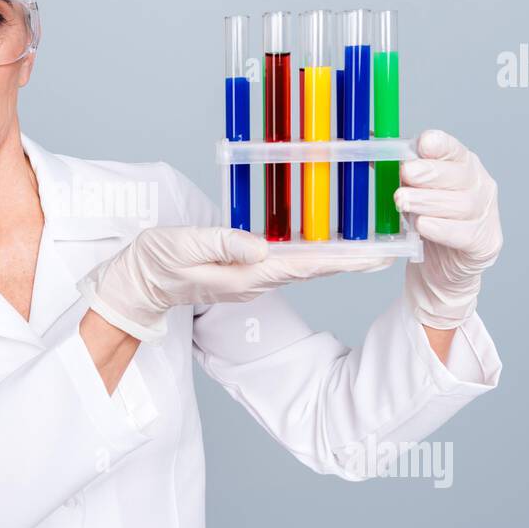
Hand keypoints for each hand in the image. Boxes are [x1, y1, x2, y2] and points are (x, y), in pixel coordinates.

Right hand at [77, 226, 391, 341]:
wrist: (137, 284)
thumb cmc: (155, 262)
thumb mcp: (183, 245)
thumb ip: (221, 243)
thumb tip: (260, 245)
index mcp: (246, 274)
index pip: (305, 265)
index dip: (344, 259)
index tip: (378, 255)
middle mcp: (255, 279)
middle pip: (315, 267)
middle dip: (353, 259)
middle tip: (391, 248)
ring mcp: (251, 277)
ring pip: (304, 265)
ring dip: (337, 256)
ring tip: (369, 244)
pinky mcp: (244, 270)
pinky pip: (288, 262)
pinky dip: (314, 252)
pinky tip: (326, 243)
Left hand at [394, 129, 502, 329]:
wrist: (442, 267)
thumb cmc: (427, 219)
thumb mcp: (410, 191)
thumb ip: (395, 170)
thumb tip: (368, 150)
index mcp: (461, 165)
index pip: (454, 149)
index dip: (440, 145)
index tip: (423, 143)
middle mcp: (479, 186)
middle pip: (460, 174)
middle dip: (430, 173)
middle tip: (406, 173)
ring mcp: (485, 214)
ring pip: (462, 204)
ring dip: (429, 201)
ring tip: (403, 202)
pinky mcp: (484, 243)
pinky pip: (465, 234)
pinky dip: (442, 229)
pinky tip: (423, 226)